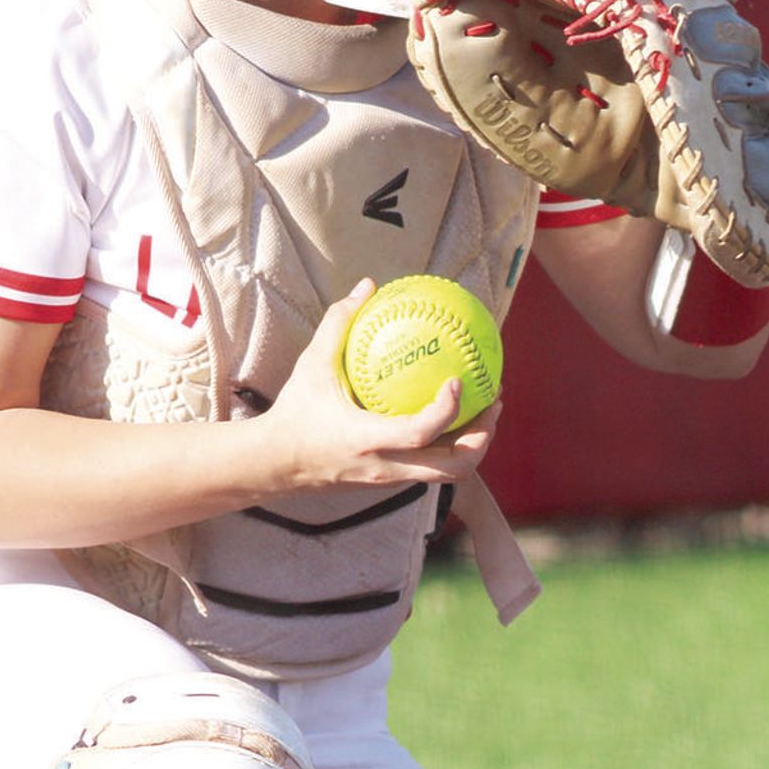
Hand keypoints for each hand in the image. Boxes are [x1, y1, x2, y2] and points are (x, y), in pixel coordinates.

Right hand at [259, 279, 503, 492]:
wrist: (275, 465)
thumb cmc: (295, 413)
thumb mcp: (311, 365)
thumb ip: (338, 324)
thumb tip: (367, 286)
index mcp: (366, 440)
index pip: (419, 432)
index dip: (447, 410)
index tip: (458, 381)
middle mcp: (384, 466)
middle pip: (452, 468)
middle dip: (482, 436)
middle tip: (492, 401)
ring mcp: (390, 479)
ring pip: (448, 473)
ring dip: (473, 444)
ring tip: (485, 409)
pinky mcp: (390, 481)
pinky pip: (431, 466)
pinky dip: (450, 445)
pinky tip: (453, 415)